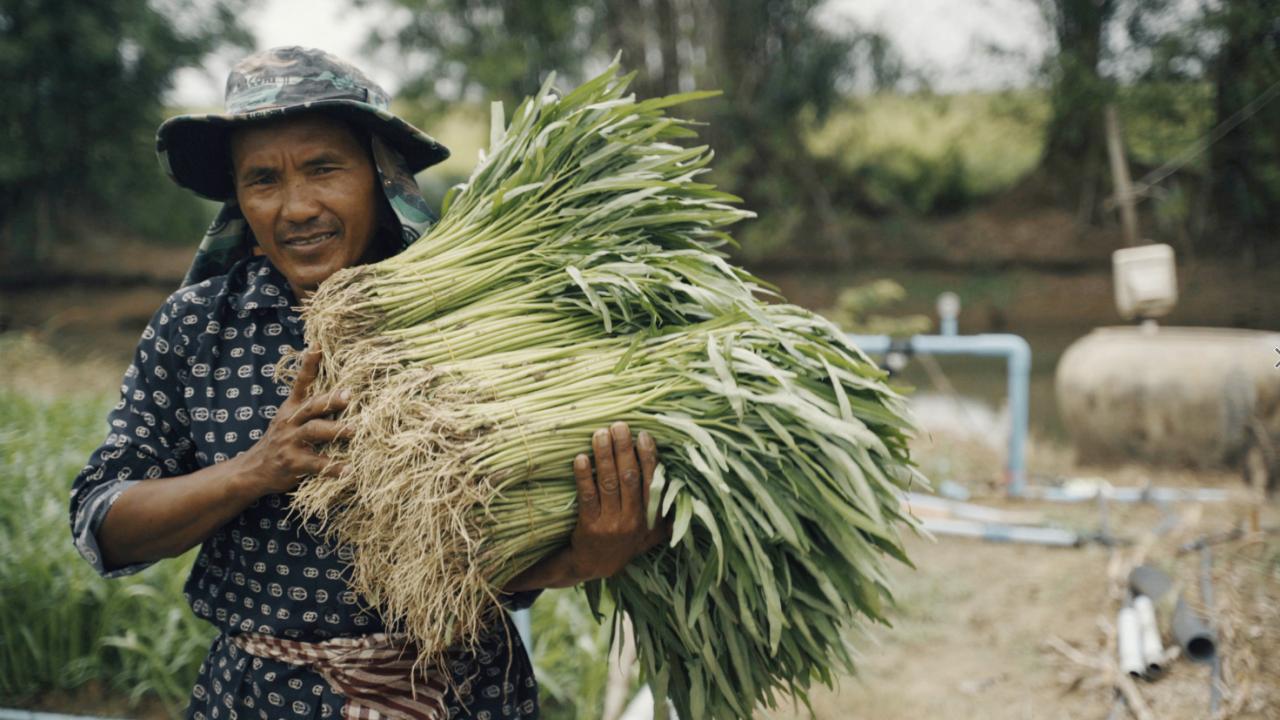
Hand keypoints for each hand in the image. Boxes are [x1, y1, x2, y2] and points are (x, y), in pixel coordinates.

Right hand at [236, 348, 351, 497]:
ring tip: (354, 431)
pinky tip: (348, 470)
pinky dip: (333, 467)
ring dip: (335, 430)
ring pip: (314, 431)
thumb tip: (343, 390)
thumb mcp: (289, 418)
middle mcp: (290, 421)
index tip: (317, 345)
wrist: (253, 470)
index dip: (308, 364)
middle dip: (330, 399)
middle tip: (350, 394)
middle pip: (311, 406)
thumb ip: (310, 406)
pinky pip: (316, 464)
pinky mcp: (293, 463)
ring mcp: (290, 442)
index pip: (300, 382)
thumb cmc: (281, 440)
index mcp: (291, 408)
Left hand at [563, 421, 668, 582]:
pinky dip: (584, 476)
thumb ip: (665, 517)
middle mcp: (633, 520)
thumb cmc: (623, 544)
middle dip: (624, 449)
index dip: (648, 457)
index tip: (644, 435)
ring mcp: (611, 524)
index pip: (652, 482)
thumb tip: (690, 495)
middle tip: (619, 425)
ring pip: (609, 483)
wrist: (593, 567)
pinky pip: (587, 496)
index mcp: (649, 517)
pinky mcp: (589, 527)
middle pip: (630, 478)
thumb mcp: (650, 536)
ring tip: (600, 434)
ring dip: (604, 456)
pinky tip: (581, 458)